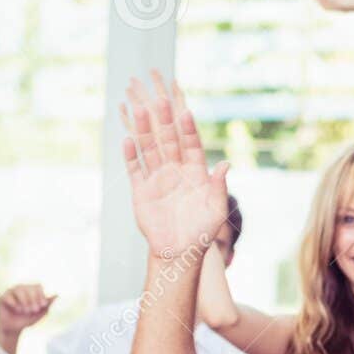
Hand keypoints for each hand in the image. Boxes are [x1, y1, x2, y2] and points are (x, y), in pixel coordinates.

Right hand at [0, 284, 57, 338]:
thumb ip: (48, 304)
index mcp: (31, 290)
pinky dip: (14, 304)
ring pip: (19, 289)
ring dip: (24, 301)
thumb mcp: (40, 313)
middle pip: (29, 287)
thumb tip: (57, 295)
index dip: (41, 295)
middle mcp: (21, 288)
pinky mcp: (2, 297)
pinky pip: (8, 296)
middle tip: (33, 310)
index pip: (37, 286)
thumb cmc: (28, 319)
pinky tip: (15, 309)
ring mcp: (11, 292)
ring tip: (24, 311)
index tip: (42, 306)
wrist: (14, 329)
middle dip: (33, 299)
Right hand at [122, 72, 231, 260]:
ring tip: (139, 110)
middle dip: (165, 122)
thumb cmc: (201, 233)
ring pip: (149, 149)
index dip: (189, 130)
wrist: (178, 253)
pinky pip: (134, 169)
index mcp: (195, 173)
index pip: (192, 145)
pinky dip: (130, 155)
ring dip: (144, 131)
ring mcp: (157, 179)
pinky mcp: (141, 190)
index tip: (186, 113)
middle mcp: (175, 171)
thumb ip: (219, 187)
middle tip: (160, 101)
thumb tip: (227, 164)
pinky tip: (126, 140)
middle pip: (169, 141)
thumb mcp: (216, 210)